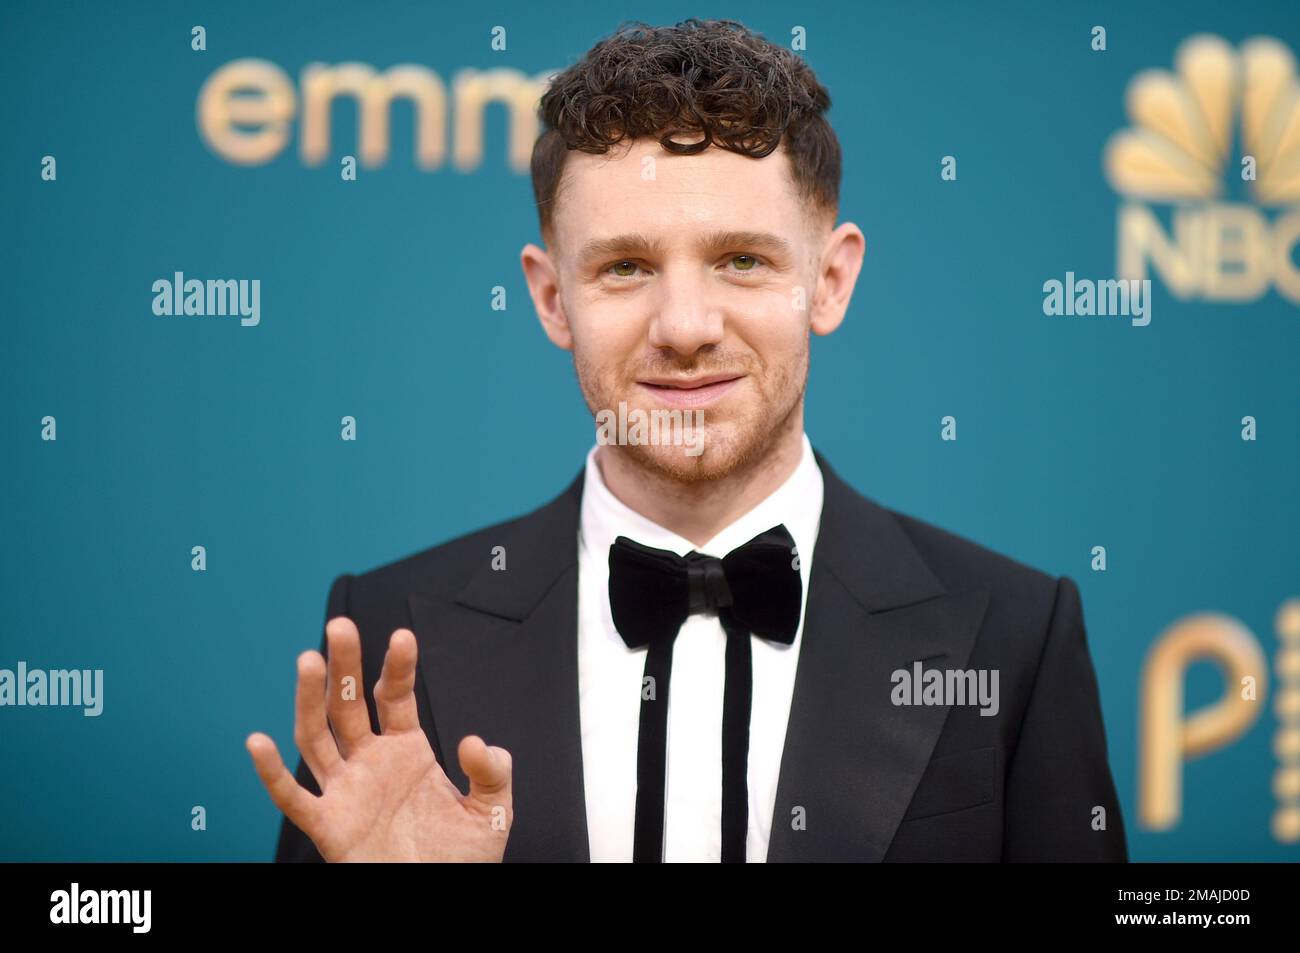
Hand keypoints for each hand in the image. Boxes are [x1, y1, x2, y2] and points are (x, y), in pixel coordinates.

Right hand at [246, 617, 512, 861]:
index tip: (402, 637)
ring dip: (310, 700)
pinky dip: (271, 773)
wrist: (440, 899)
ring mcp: (346, 791)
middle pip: (348, 705)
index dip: (398, 667)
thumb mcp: (492, 810)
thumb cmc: (461, 859)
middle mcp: (370, 763)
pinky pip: (294, 797)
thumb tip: (473, 741)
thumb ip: (492, 772)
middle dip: (344, 666)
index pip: (395, 696)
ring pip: (317, 737)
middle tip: (340, 626)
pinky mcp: (329, 826)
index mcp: (407, 751)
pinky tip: (259, 742)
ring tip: (309, 661)